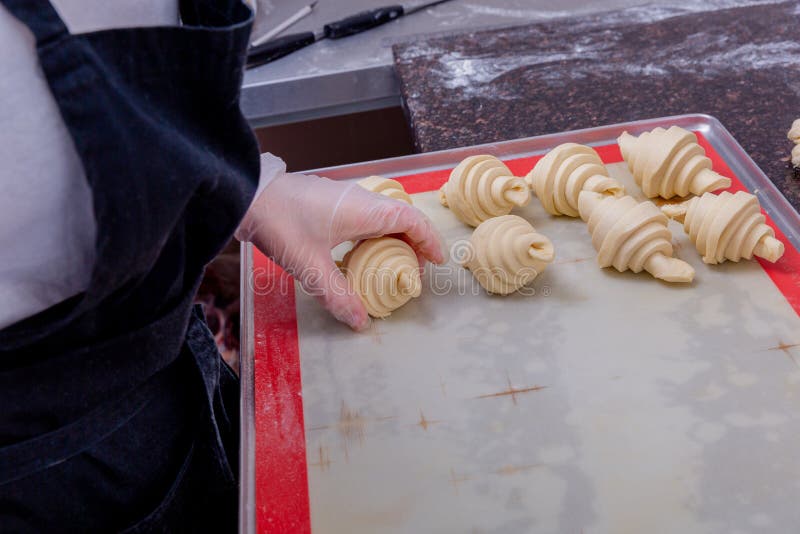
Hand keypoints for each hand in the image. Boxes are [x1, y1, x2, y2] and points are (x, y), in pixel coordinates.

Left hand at [236, 154, 443, 330]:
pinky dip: (373, 235)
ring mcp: (344, 198)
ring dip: (392, 239)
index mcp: (365, 210)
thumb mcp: (310, 266)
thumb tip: (360, 322)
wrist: (248, 196)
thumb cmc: (282, 224)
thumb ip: (337, 295)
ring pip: (382, 216)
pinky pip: (364, 217)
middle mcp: (360, 199)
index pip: (412, 220)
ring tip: (391, 265)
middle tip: (413, 270)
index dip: (429, 240)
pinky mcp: (329, 202)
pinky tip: (359, 254)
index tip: (438, 261)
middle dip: (413, 243)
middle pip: (401, 217)